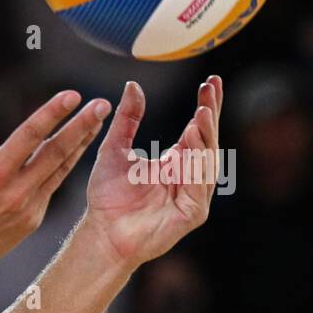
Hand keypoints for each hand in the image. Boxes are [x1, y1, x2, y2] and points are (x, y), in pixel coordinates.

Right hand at [0, 84, 110, 273]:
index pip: (30, 135)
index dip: (53, 113)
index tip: (73, 96)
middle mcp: (15, 192)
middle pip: (56, 152)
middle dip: (82, 126)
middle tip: (101, 106)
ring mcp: (27, 209)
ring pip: (60, 171)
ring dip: (80, 146)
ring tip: (96, 125)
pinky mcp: (32, 221)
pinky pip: (50, 189)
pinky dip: (61, 170)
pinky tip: (71, 154)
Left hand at [83, 77, 222, 267]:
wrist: (102, 231)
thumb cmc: (108, 196)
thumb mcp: (114, 150)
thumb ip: (127, 119)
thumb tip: (133, 84)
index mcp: (177, 160)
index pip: (198, 128)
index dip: (207, 105)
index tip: (210, 81)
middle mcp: (190, 175)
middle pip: (207, 141)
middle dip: (210, 116)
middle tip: (209, 92)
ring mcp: (194, 195)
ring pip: (206, 162)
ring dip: (204, 139)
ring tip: (199, 117)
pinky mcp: (192, 213)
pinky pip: (199, 187)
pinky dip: (196, 168)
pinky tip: (190, 149)